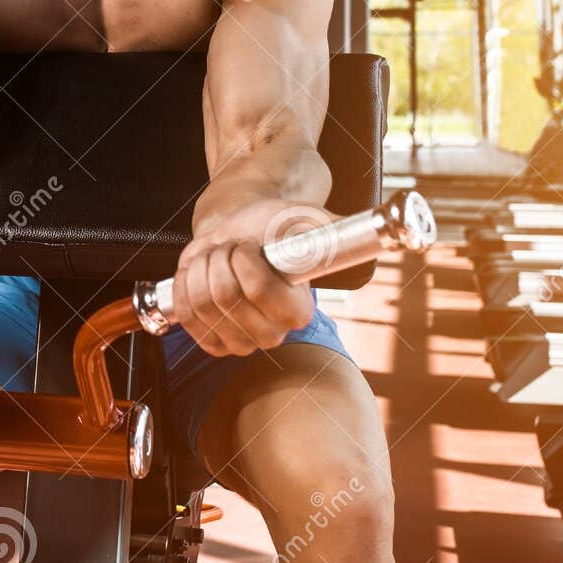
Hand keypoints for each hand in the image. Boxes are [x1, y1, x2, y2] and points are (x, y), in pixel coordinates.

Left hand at [169, 199, 329, 356]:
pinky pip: (184, 311)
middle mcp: (272, 335)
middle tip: (232, 249)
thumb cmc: (272, 229)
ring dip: (202, 265)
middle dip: (220, 257)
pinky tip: (201, 273)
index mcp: (299, 311)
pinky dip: (185, 282)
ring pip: (201, 300)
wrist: (239, 236)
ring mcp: (239, 344)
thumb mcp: (306, 218)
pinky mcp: (211, 342)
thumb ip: (338, 228)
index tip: (249, 244)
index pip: (259, 289)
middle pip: (224, 294)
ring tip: (219, 258)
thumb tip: (378, 229)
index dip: (243, 259)